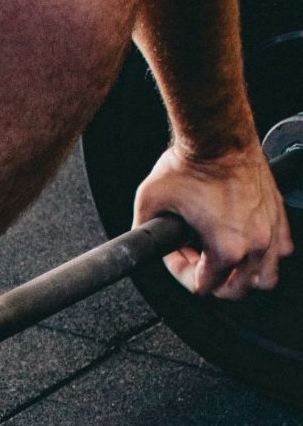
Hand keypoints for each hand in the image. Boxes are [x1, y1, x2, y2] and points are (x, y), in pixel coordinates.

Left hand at [133, 140, 294, 300]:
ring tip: (222, 261)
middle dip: (212, 282)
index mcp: (227, 248)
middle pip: (237, 290)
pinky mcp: (279, 213)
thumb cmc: (188, 165)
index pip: (203, 288)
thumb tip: (144, 246)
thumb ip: (145, 234)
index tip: (176, 254)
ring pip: (266, 277)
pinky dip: (264, 256)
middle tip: (196, 260)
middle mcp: (256, 242)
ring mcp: (271, 228)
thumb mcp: (149, 205)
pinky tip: (244, 245)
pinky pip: (282, 250)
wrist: (217, 134)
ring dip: (243, 276)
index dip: (181, 274)